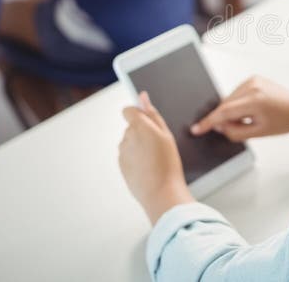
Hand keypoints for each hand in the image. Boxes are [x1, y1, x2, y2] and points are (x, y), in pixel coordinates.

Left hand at [119, 92, 193, 224]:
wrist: (161, 192)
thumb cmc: (167, 164)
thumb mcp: (167, 134)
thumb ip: (152, 114)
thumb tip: (142, 97)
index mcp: (138, 126)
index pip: (128, 110)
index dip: (139, 114)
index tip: (148, 121)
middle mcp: (126, 137)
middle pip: (132, 127)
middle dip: (143, 132)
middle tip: (159, 144)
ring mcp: (122, 152)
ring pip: (130, 141)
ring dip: (140, 146)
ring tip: (155, 158)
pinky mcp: (121, 165)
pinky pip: (129, 155)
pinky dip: (137, 158)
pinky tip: (149, 166)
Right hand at [191, 76, 288, 140]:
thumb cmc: (284, 121)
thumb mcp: (258, 133)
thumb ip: (235, 131)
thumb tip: (219, 127)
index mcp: (255, 101)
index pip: (224, 112)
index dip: (208, 122)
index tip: (197, 128)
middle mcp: (252, 87)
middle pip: (225, 105)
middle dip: (224, 118)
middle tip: (237, 127)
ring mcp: (253, 80)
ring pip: (229, 99)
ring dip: (231, 110)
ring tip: (250, 117)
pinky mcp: (253, 78)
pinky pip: (236, 93)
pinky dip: (237, 103)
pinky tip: (251, 109)